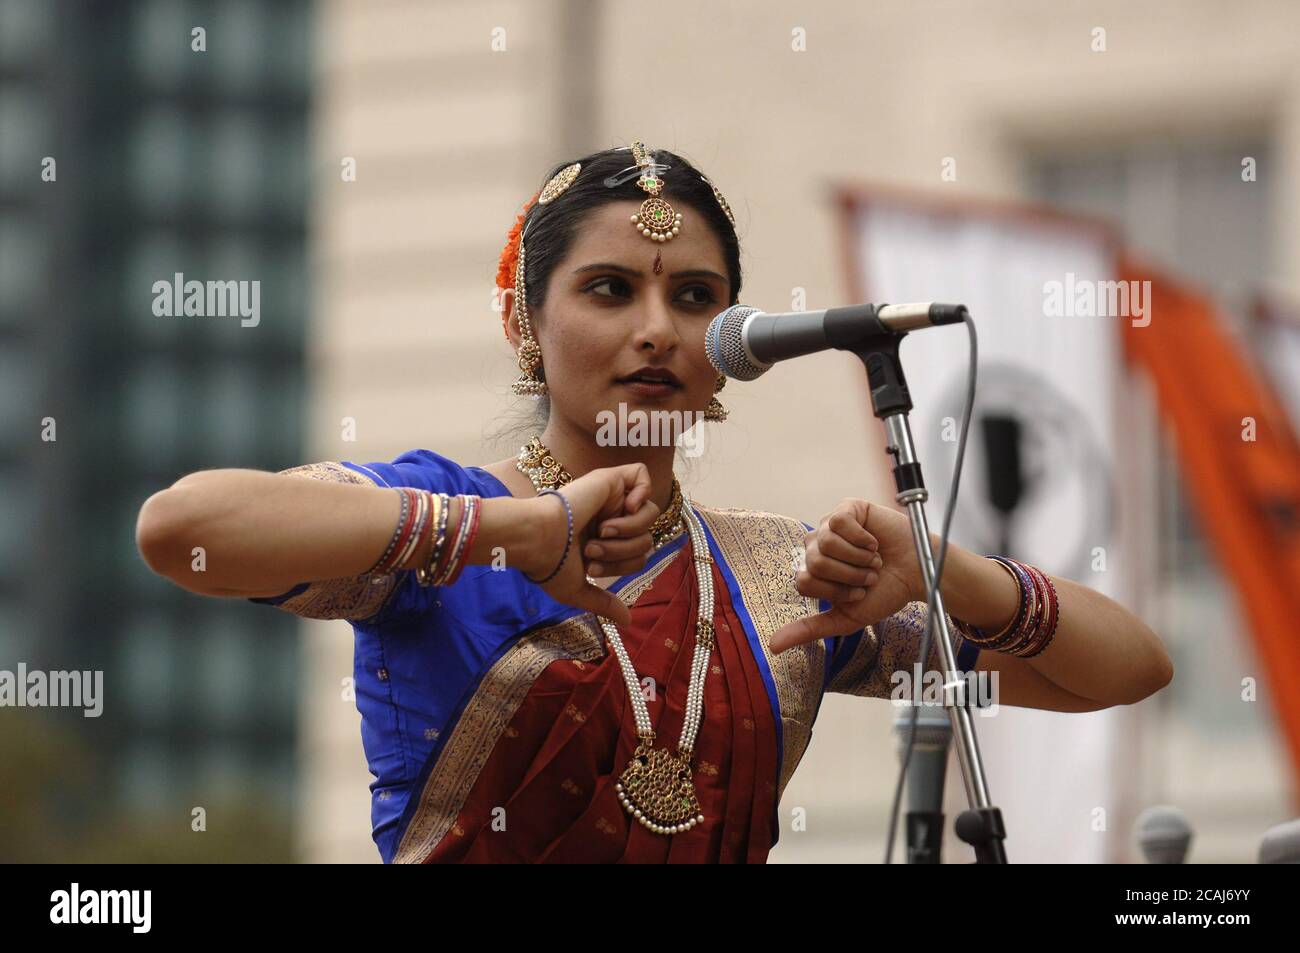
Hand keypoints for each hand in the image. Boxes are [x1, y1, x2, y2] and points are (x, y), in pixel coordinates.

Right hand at [525, 463, 660, 627]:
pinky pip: (641, 476)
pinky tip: (625, 507)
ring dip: (628, 531)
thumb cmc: (550, 564)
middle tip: (592, 550)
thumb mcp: (579, 589)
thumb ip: (604, 602)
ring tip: (601, 532)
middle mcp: (609, 518)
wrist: (539, 539)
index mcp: (603, 541)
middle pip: (647, 539)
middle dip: (622, 552)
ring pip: (649, 515)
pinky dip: (640, 495)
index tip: (591, 567)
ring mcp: (610, 498)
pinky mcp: (610, 480)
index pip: (637, 557)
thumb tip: (628, 621)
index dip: (622, 567)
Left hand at [769, 498, 923, 653]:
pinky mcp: (848, 509)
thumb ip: (809, 629)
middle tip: (869, 577)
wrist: (916, 575)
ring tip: (874, 560)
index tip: (858, 594)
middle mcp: (817, 546)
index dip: (835, 592)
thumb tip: (773, 647)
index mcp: (812, 570)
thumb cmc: (882, 594)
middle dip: (848, 576)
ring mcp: (830, 526)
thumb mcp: (844, 617)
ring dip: (858, 558)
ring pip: (826, 543)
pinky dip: (861, 538)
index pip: (804, 582)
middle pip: (815, 563)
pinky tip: (874, 542)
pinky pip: (839, 521)